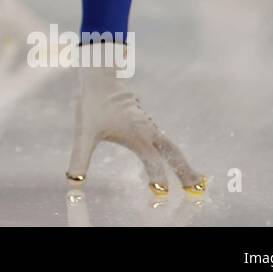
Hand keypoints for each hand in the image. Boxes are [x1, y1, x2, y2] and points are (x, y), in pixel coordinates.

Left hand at [66, 42, 205, 196]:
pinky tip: (170, 158)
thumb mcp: (83, 134)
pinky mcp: (144, 119)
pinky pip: (162, 139)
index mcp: (138, 135)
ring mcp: (148, 124)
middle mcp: (148, 130)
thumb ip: (79, 160)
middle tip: (198, 188)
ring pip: (171, 145)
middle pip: (174, 153)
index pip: (154, 163)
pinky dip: (171, 151)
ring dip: (182, 162)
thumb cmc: (91, 103)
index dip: (159, 180)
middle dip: (186, 171)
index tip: (162, 195)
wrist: (98, 76)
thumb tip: (73, 184)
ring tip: (194, 178)